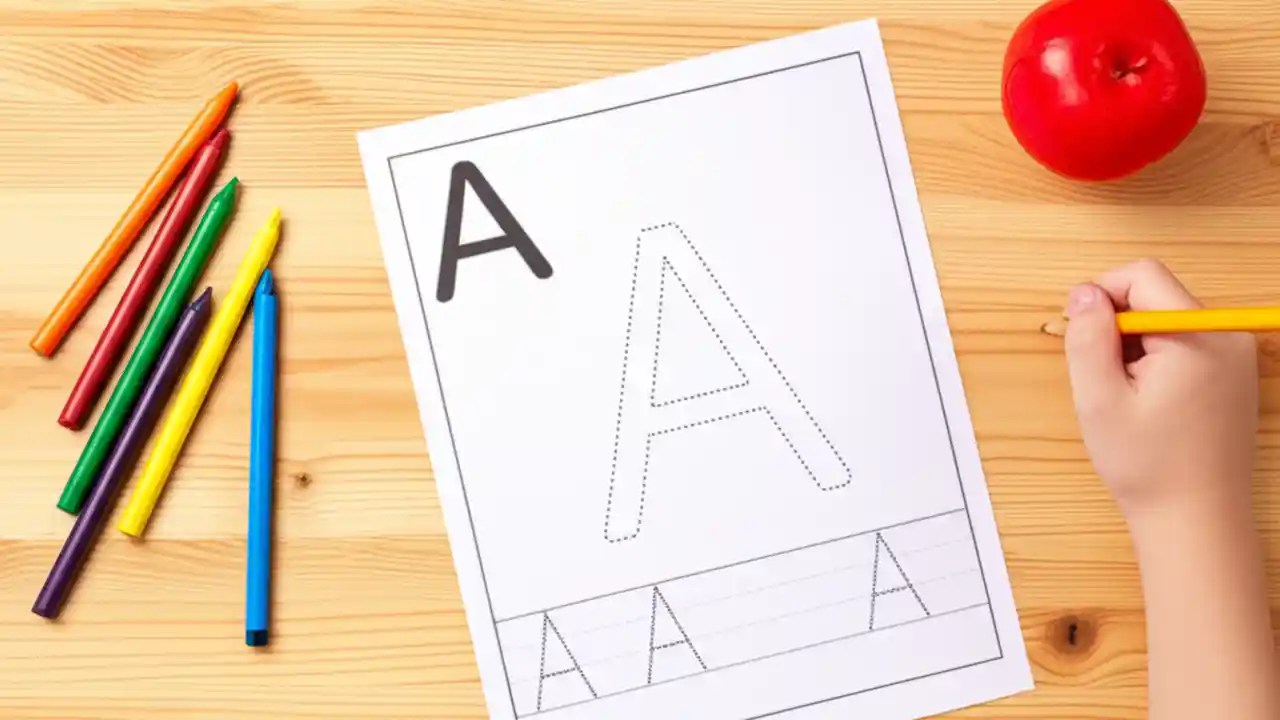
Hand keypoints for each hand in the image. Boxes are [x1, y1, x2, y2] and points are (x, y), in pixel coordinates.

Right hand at [1063, 259, 1258, 520]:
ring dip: (1135, 346)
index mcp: (1196, 337)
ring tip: (1127, 396)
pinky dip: (1157, 361)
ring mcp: (1236, 356)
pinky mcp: (1234, 375)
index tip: (1081, 337)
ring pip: (1167, 320)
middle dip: (1118, 326)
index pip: (1142, 276)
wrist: (1196, 521)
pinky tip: (1148, 402)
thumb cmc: (1149, 467)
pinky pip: (1185, 344)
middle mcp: (1226, 337)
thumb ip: (1088, 338)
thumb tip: (1083, 293)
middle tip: (1103, 377)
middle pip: (1156, 295)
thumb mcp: (1099, 399)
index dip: (1101, 296)